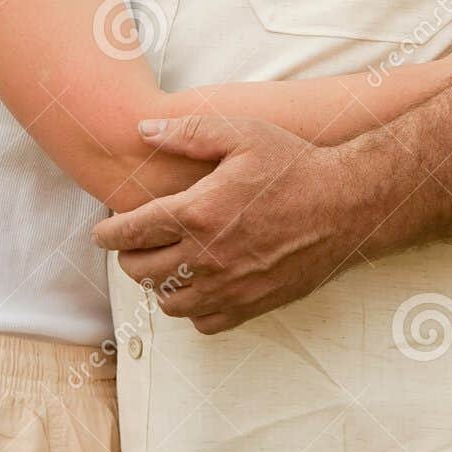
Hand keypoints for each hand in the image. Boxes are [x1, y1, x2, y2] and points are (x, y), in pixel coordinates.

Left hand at [92, 115, 361, 333]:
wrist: (347, 206)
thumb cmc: (294, 165)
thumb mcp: (242, 133)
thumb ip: (187, 132)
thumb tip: (142, 130)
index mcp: (198, 212)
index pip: (130, 233)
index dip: (107, 233)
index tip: (103, 231)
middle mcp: (208, 256)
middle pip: (140, 271)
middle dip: (129, 255)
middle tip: (136, 242)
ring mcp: (229, 287)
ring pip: (167, 302)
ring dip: (159, 284)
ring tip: (166, 263)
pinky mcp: (251, 305)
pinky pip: (202, 321)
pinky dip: (193, 307)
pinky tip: (200, 285)